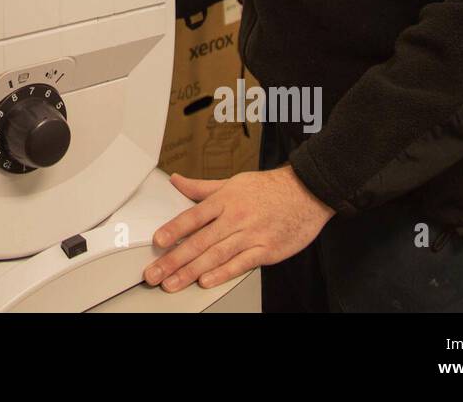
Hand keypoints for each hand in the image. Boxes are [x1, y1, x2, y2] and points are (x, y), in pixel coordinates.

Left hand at [143, 165, 334, 291]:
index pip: (193, 217)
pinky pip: (241, 264)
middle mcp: (235, 218)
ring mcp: (252, 235)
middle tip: (154, 273)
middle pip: (199, 241)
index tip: (157, 242)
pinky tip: (206, 282)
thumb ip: (201, 187)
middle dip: (174, 259)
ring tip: (172, 283)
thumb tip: (176, 181)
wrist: (307, 192)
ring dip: (191, 272)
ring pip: (216, 255)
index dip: (173, 229)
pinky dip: (223, 273)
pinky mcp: (267, 250)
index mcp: (225, 200)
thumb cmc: (269, 188)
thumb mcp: (232, 182)